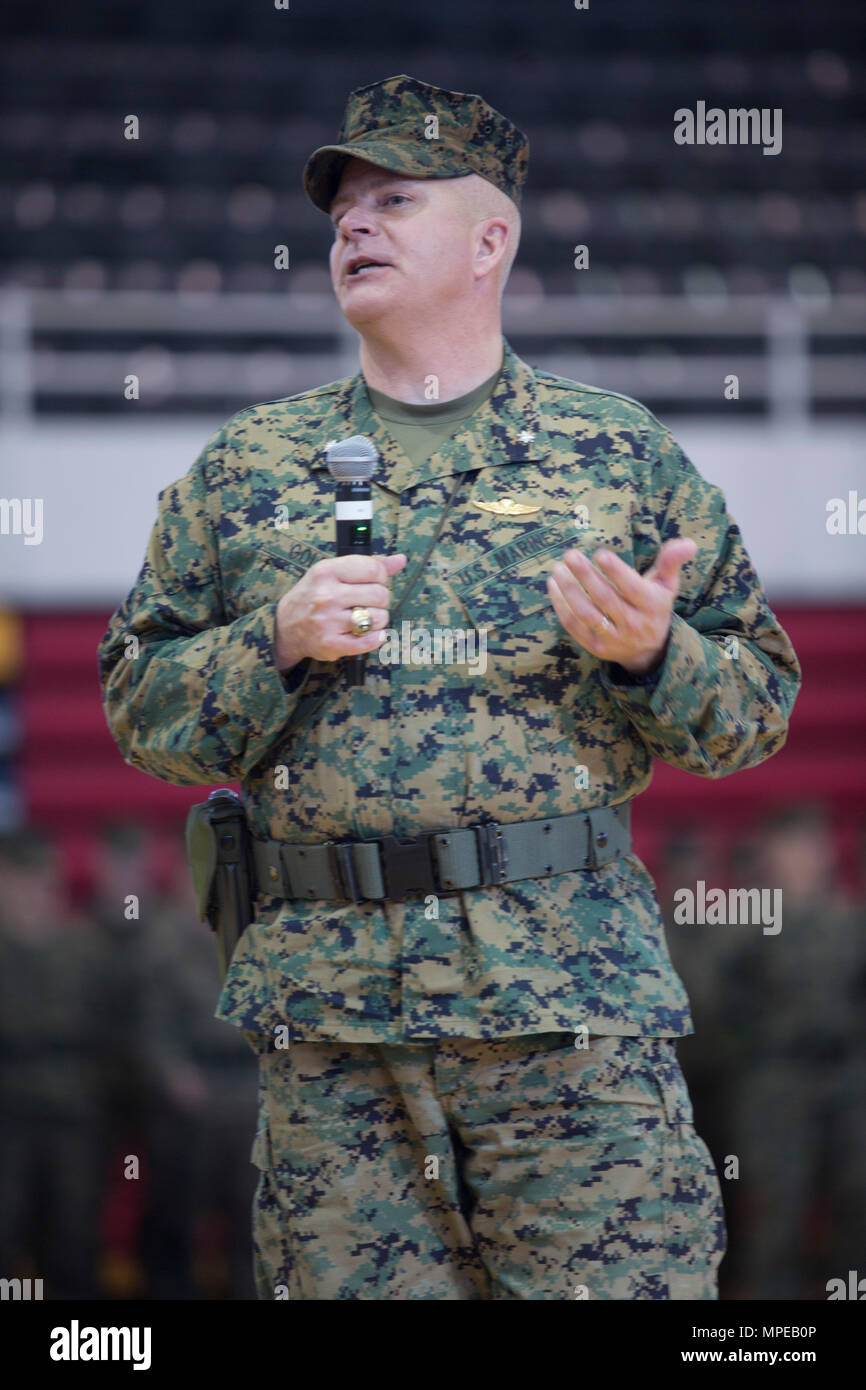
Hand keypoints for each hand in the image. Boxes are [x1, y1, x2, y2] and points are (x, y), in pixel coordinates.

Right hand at [274, 552, 406, 669]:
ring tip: (364, 618)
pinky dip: (375, 638)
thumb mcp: (333, 572)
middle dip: (381, 600)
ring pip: (379, 618)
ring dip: (377, 620)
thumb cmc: (313, 596)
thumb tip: (400, 560)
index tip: (373, 582)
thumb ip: (367, 565)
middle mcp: (326, 595)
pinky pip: (370, 641)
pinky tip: (366, 633)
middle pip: (380, 595)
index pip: (373, 569)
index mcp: (326, 571)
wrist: (285, 627)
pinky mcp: (331, 644)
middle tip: (368, 603)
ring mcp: (328, 621)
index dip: (381, 577)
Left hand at [547, 538, 697, 672]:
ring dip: (569, 590)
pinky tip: (553, 586)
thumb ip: (672, 561)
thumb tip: (688, 543)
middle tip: (570, 555)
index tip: (600, 553)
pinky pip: (574, 626)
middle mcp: (633, 625)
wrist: (648, 651)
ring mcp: (612, 639)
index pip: (632, 588)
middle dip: (586, 575)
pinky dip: (561, 606)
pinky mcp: (595, 647)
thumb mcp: (667, 585)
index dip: (616, 571)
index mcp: (651, 606)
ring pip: (586, 614)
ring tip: (558, 568)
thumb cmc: (654, 607)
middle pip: (605, 599)